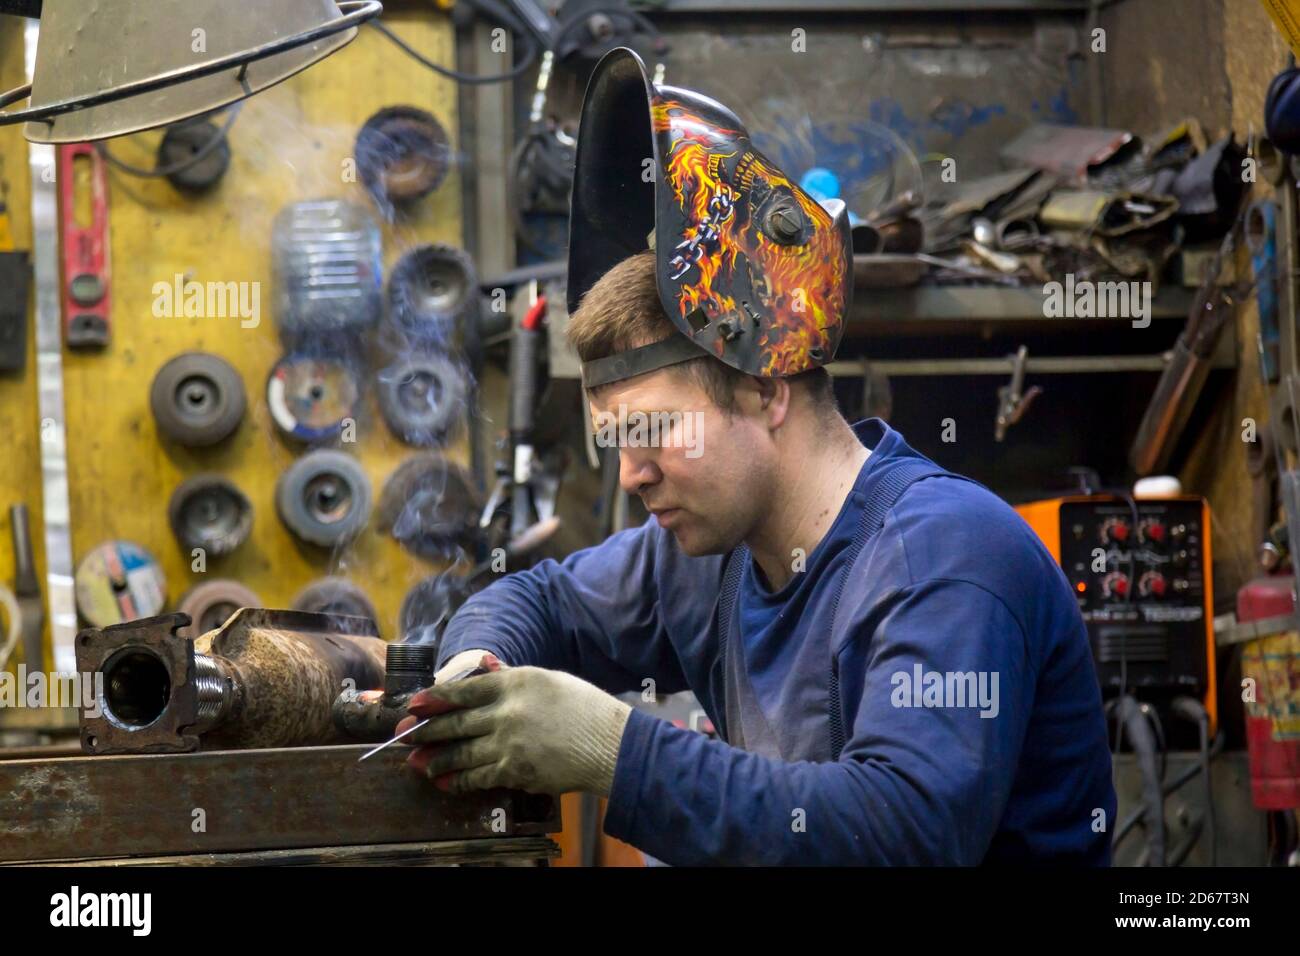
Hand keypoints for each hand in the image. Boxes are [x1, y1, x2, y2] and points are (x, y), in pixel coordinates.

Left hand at [397, 662, 632, 796]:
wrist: (610, 744)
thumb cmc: (584, 708)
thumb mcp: (548, 680)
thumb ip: (511, 679)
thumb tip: (484, 671)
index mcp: (515, 682)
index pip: (464, 689)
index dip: (435, 698)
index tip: (415, 704)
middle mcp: (507, 711)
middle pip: (456, 722)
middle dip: (424, 730)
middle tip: (400, 736)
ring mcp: (509, 743)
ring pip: (461, 753)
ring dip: (434, 759)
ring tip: (415, 762)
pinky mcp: (515, 772)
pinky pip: (478, 777)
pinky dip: (459, 780)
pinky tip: (445, 782)